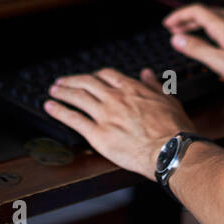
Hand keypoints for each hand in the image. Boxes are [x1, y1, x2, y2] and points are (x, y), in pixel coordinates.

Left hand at [43, 68, 195, 178]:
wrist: (170, 150)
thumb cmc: (174, 128)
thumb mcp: (168, 99)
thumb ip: (154, 85)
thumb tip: (147, 74)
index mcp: (132, 89)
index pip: (106, 75)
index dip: (94, 75)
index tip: (88, 78)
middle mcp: (115, 98)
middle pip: (87, 82)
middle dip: (72, 80)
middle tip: (62, 81)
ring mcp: (105, 115)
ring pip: (77, 97)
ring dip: (62, 91)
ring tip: (53, 90)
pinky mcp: (98, 134)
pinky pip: (73, 119)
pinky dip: (59, 111)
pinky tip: (50, 107)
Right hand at [163, 0, 223, 88]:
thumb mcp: (219, 62)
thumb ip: (197, 49)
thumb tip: (175, 39)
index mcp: (222, 27)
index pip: (195, 12)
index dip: (179, 16)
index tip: (167, 24)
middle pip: (206, 13)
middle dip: (188, 18)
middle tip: (174, 28)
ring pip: (222, 13)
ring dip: (205, 16)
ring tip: (194, 22)